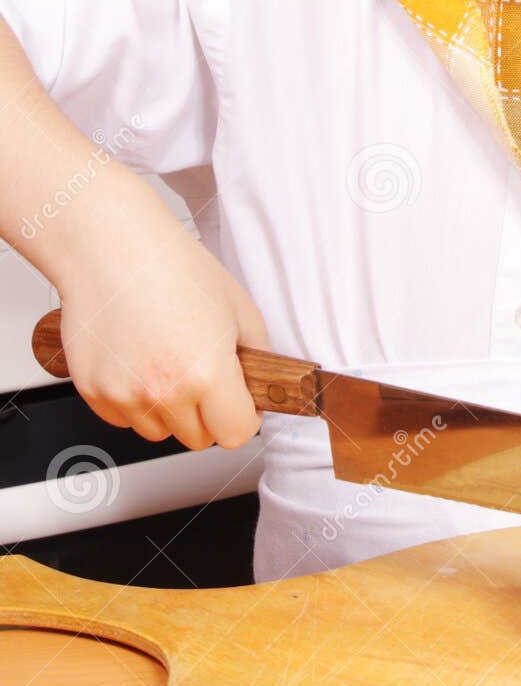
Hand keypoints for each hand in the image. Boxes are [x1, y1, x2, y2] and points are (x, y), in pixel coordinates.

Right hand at [55, 173, 265, 452]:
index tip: (240, 403)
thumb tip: (262, 388)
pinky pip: (124, 417)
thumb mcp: (238, 307)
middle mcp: (163, 391)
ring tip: (167, 359)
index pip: (236, 434)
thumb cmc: (172, 266)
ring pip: (159, 431)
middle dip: (207, 414)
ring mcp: (124, 394)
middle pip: (198, 438)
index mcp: (207, 372)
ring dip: (169, 409)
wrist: (112, 247)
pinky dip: (134, 400)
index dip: (243, 418)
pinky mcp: (93, 391)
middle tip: (203, 374)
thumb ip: (257, 356)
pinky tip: (138, 359)